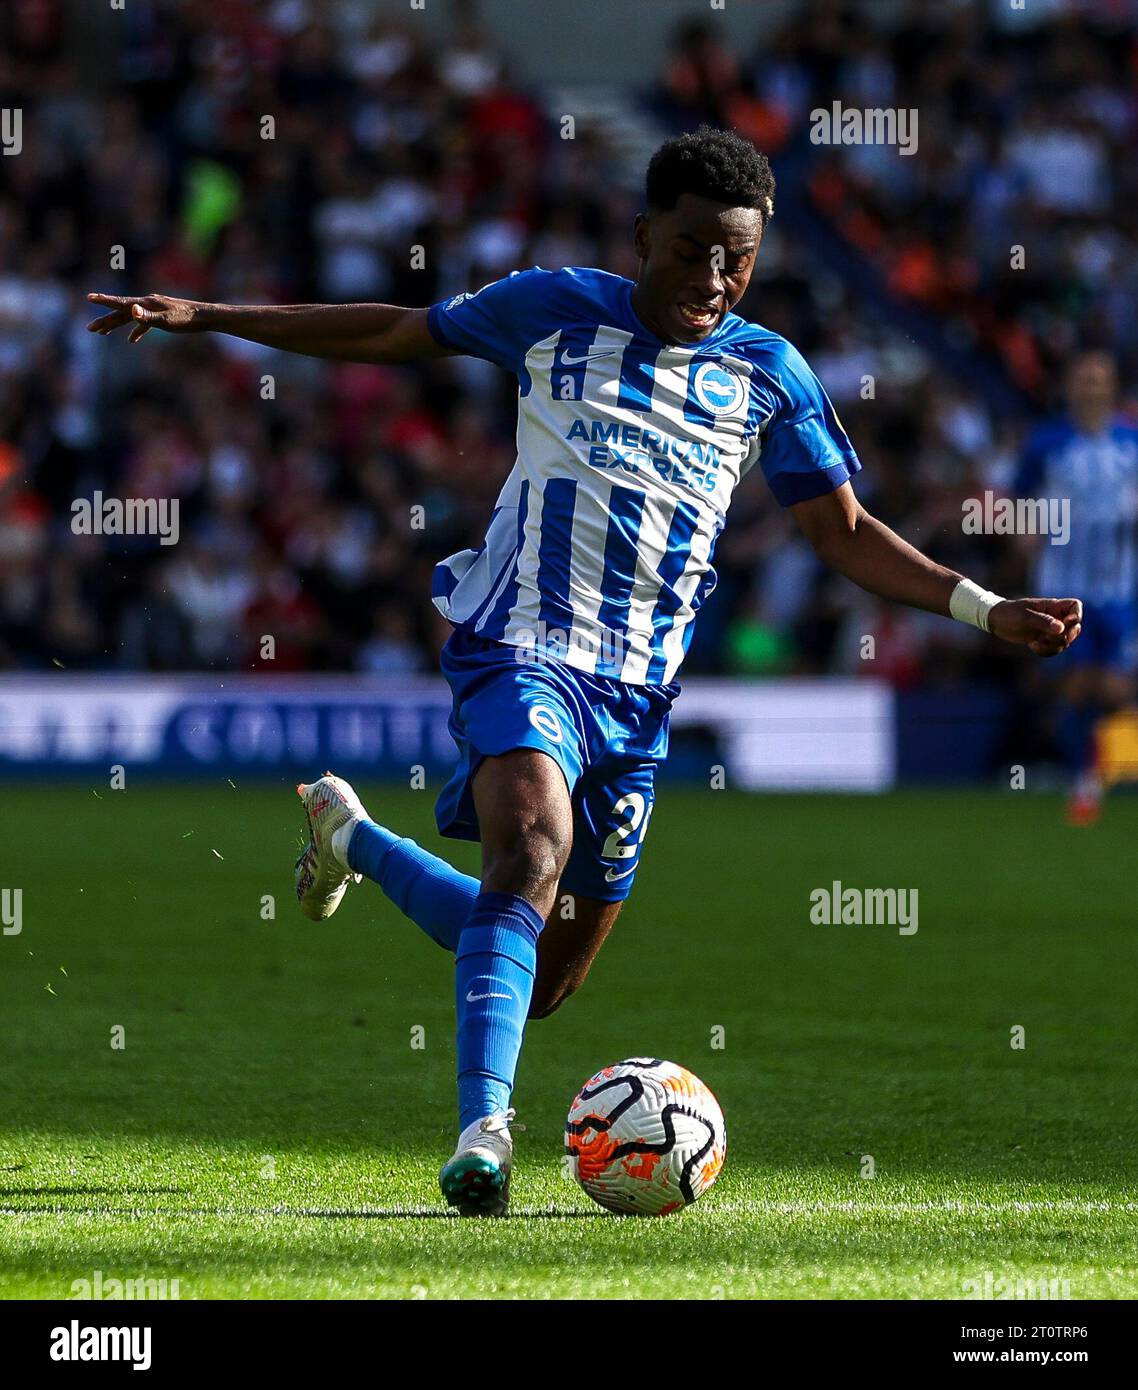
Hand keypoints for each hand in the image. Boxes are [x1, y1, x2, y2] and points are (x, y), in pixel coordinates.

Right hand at [85, 293, 207, 342]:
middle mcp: (147, 303)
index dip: (104, 301)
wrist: (205, 316)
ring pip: (130, 318)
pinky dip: (136, 331)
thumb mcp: (166, 320)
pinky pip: (143, 324)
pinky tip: (132, 341)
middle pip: (121, 312)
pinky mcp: (161, 316)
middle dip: (105, 321)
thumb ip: (148, 317)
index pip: (120, 302)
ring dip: (116, 325)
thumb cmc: (187, 319)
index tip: (88, 297)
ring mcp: (153, 309)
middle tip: (89, 329)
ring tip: (102, 333)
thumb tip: (132, 310)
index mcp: (145, 303)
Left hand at [989, 597, 1081, 656]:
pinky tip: (1033, 646)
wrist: (996, 621)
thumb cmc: (1010, 613)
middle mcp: (1055, 617)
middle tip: (1048, 638)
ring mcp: (1050, 630)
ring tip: (1036, 643)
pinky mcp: (1043, 640)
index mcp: (1053, 606)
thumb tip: (1061, 628)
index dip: (1076, 616)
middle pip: (1075, 628)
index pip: (1075, 606)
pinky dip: (1046, 651)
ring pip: (1064, 641)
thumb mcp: (1025, 616)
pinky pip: (1053, 649)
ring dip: (1053, 646)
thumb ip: (1043, 621)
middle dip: (1065, 636)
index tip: (1066, 623)